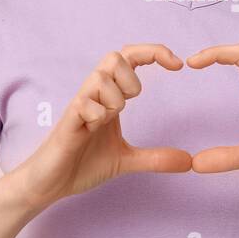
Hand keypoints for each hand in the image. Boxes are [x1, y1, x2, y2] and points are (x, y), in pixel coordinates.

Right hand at [15, 44, 191, 209]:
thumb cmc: (82, 164)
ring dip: (115, 98)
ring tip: (109, 120)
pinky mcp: (67, 122)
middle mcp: (93, 95)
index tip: (179, 64)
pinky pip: (83, 103)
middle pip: (114, 56)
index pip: (130, 58)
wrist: (50, 184)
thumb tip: (189, 162)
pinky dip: (96, 114)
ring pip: (100, 78)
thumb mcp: (126, 160)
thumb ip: (155, 158)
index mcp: (108, 97)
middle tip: (133, 103)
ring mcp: (79, 107)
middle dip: (131, 76)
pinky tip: (93, 130)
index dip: (154, 52)